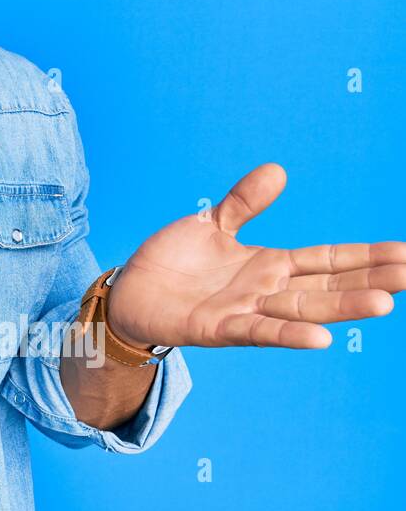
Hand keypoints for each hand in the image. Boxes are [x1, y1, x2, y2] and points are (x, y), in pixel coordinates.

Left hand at [106, 163, 404, 349]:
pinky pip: (257, 331)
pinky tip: (322, 339)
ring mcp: (244, 312)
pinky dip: (288, 335)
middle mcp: (265, 292)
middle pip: (327, 286)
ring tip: (384, 304)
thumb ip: (244, 202)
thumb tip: (279, 171)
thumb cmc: (173, 262)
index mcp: (268, 265)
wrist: (129, 292)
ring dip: (341, 308)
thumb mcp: (211, 223)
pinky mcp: (216, 329)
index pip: (328, 259)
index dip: (366, 256)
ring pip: (301, 310)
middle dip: (369, 281)